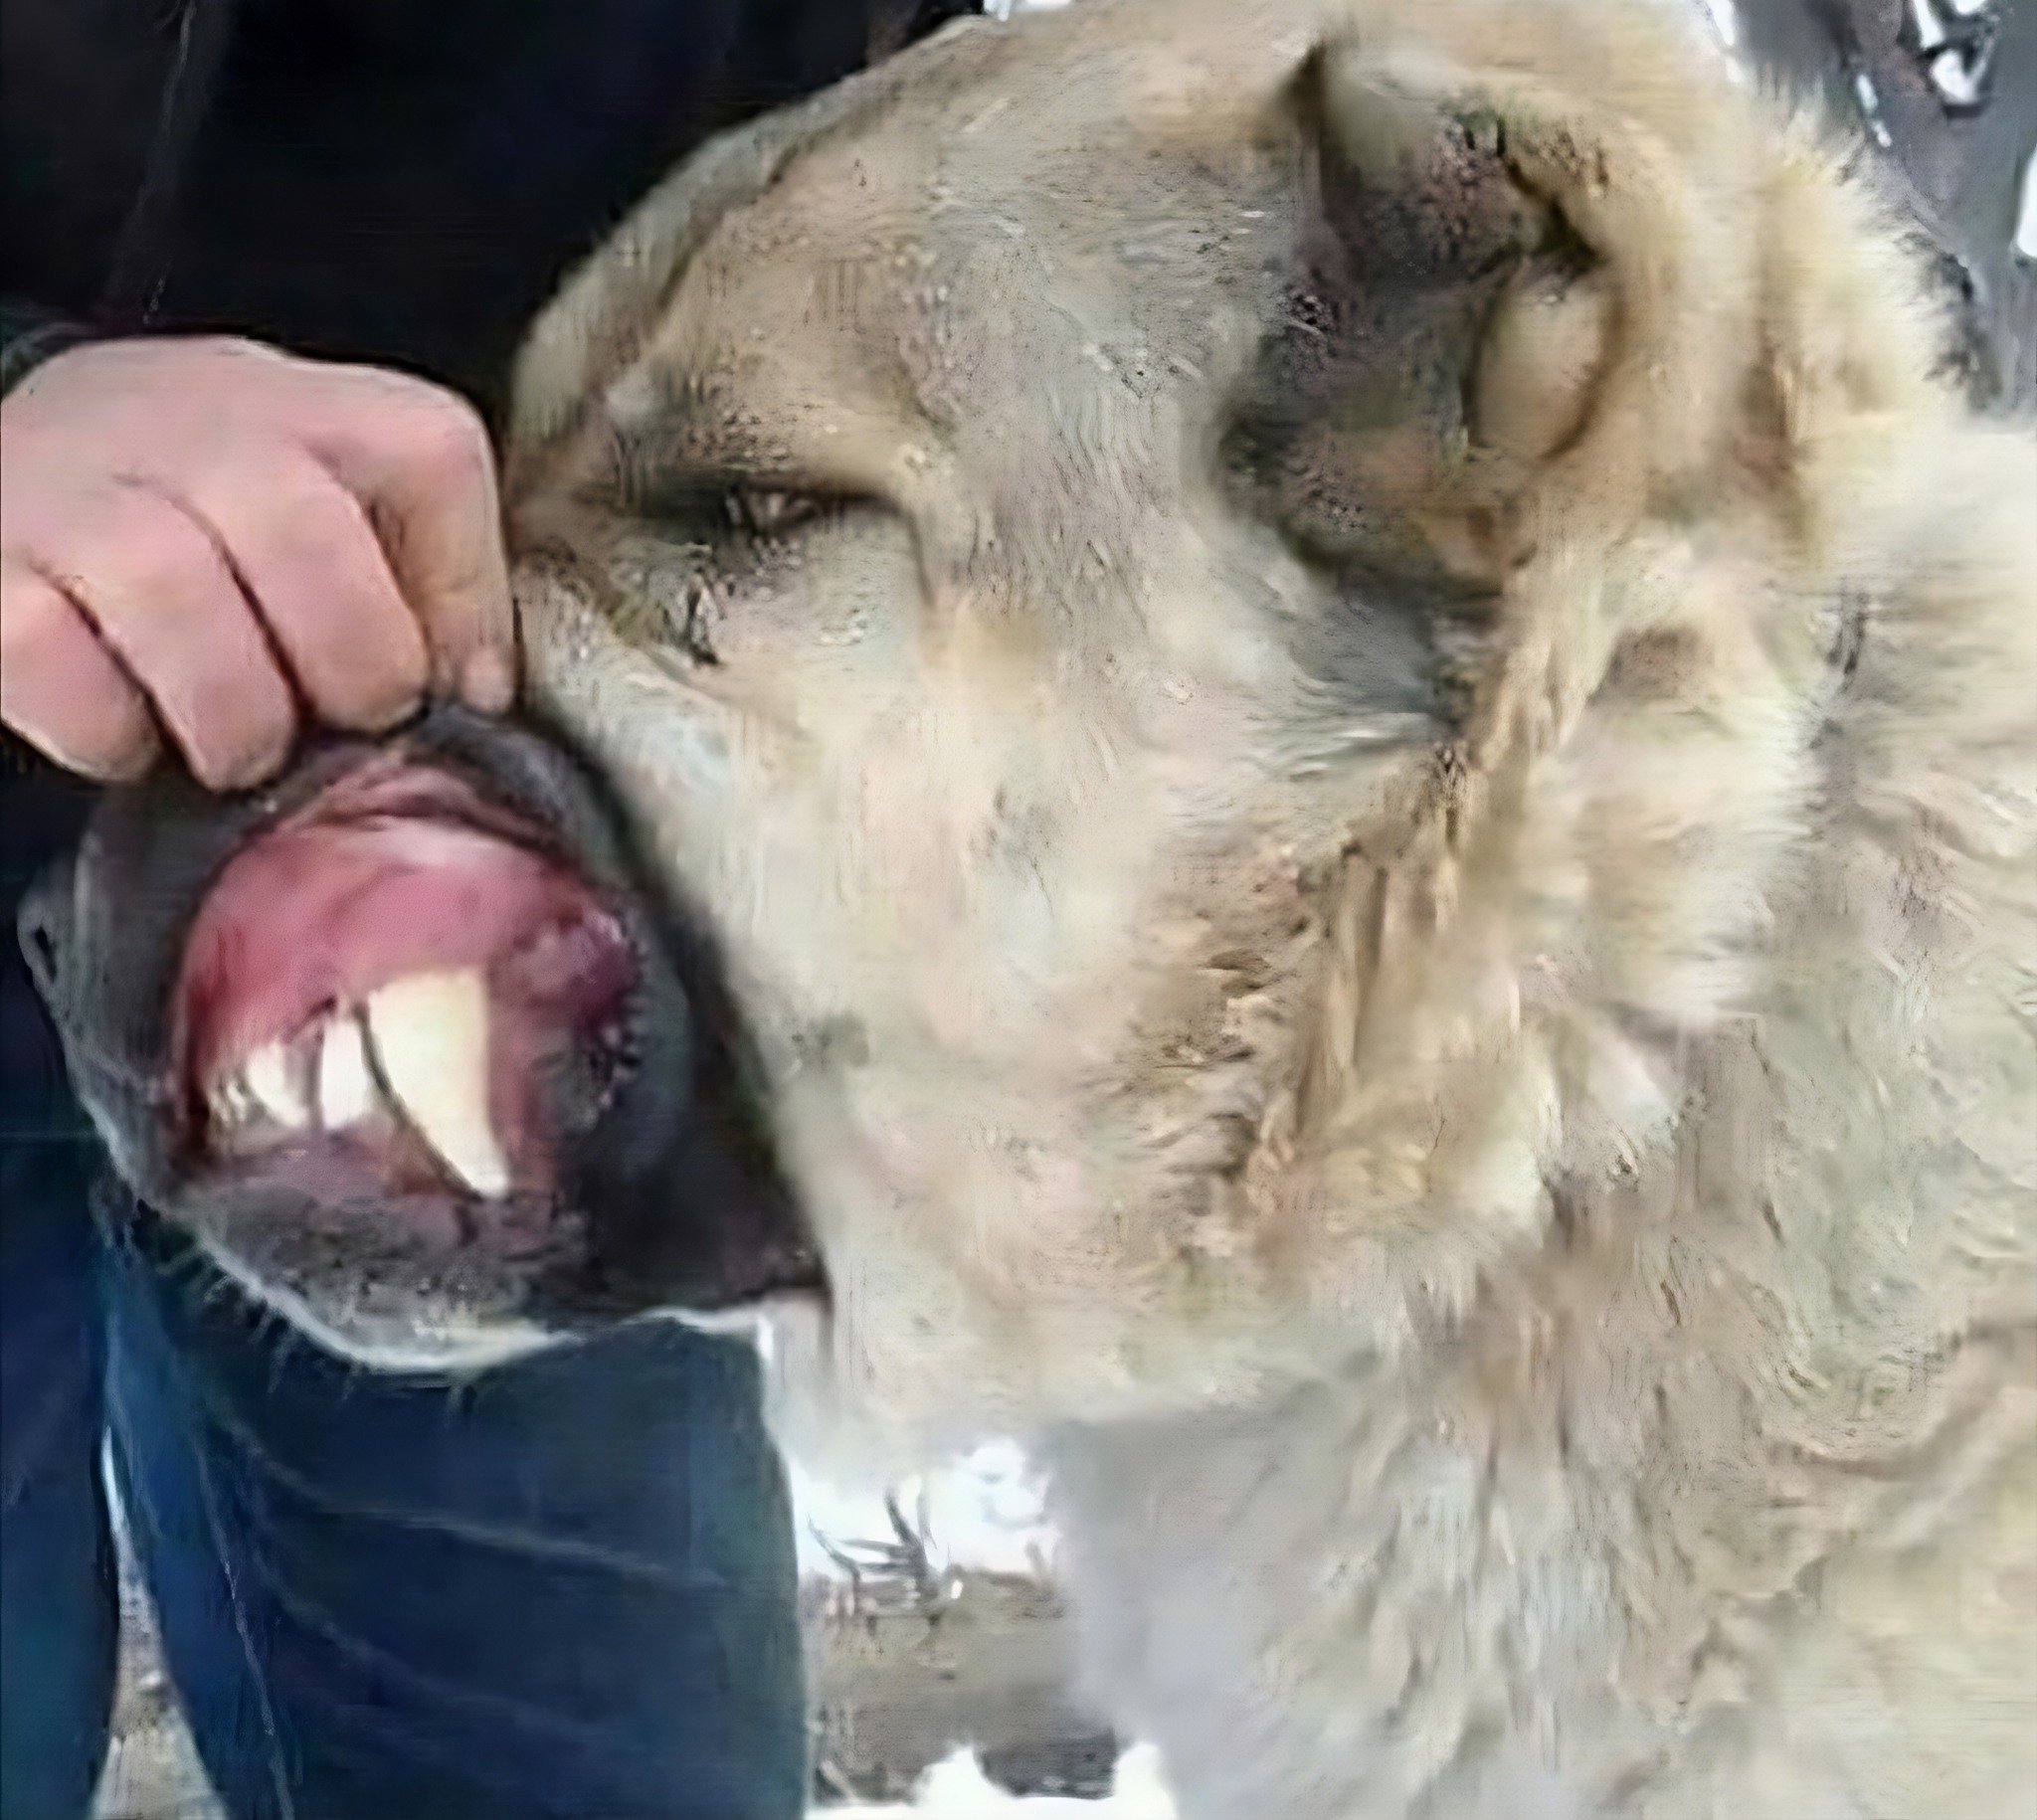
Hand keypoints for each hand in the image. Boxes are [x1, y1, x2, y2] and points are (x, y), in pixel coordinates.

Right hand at [0, 335, 516, 787]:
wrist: (15, 469)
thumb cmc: (212, 524)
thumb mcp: (331, 510)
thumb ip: (424, 581)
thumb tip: (479, 690)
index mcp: (306, 407)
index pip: (429, 453)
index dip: (464, 593)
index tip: (448, 685)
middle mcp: (186, 421)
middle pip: (297, 526)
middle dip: (347, 662)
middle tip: (341, 725)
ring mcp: (70, 485)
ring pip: (170, 589)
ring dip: (233, 712)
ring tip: (243, 752)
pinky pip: (48, 655)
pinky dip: (107, 727)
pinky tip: (133, 736)